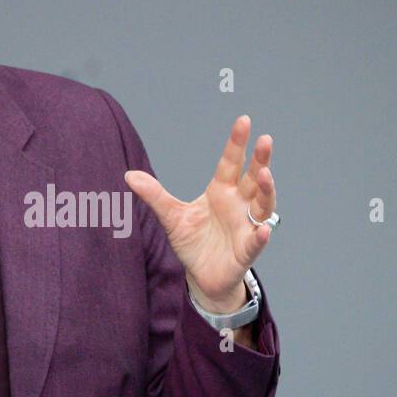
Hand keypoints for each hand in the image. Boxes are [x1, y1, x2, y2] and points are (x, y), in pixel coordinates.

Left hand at [124, 114, 275, 312]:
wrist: (201, 275)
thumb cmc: (193, 242)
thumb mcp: (171, 216)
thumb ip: (154, 195)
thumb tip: (129, 175)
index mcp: (222, 191)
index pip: (231, 162)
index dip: (237, 143)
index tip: (244, 121)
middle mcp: (239, 204)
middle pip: (253, 178)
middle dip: (261, 159)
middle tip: (265, 139)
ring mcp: (246, 227)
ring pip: (263, 205)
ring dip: (266, 190)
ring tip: (265, 176)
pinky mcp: (246, 251)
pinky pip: (256, 242)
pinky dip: (261, 236)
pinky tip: (263, 230)